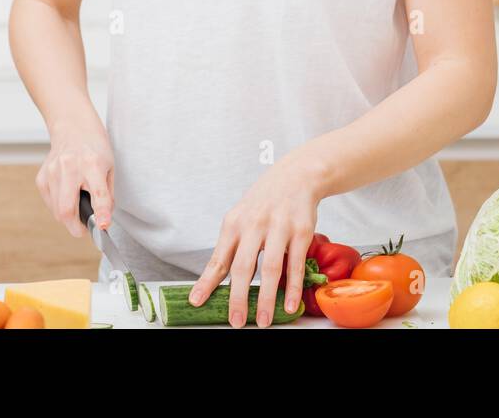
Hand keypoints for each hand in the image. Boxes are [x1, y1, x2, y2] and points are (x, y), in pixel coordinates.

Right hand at [34, 110, 114, 236]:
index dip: (100, 212)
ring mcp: (52, 172)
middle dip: (75, 227)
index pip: (98, 193)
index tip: (102, 226)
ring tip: (78, 205)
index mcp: (92, 164)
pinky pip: (50, 203)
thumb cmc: (95, 148)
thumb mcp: (110, 167)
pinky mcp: (41, 177)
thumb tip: (102, 221)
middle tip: (84, 229)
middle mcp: (70, 167)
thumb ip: (107, 195)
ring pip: (56, 211)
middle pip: (66, 209)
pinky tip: (67, 195)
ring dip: (68, 217)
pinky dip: (59, 207)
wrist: (73, 128)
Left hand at [188, 154, 322, 327]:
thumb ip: (231, 247)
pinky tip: (289, 304)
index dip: (206, 282)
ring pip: (270, 269)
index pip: (218, 258)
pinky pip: (295, 264)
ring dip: (267, 298)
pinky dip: (292, 288)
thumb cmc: (264, 202)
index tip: (196, 301)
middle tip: (236, 321)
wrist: (296, 177)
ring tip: (263, 320)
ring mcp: (279, 228)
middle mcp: (254, 225)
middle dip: (238, 298)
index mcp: (234, 223)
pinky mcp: (301, 231)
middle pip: (243, 267)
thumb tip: (216, 279)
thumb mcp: (241, 218)